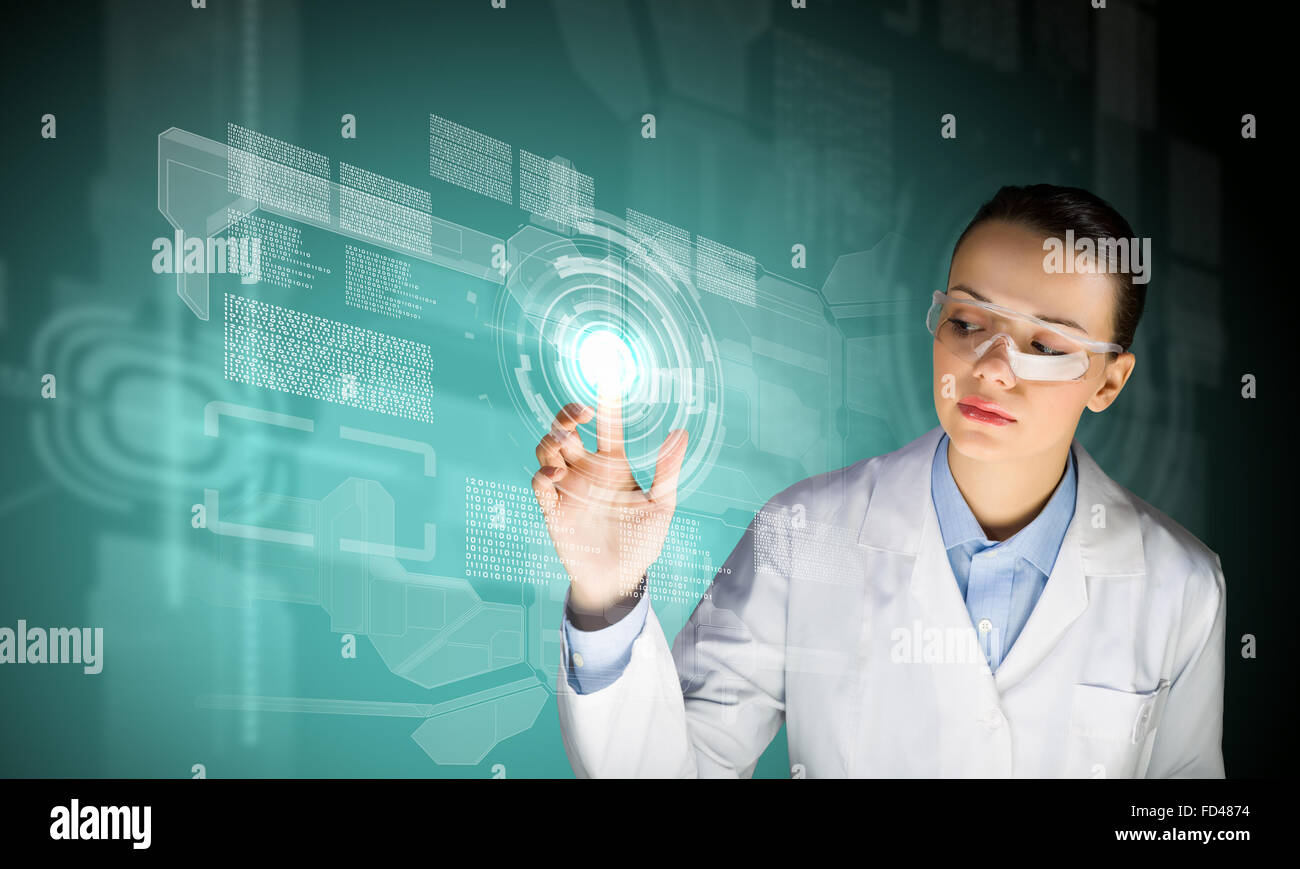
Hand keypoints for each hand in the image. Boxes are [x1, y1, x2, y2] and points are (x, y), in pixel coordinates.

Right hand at [530, 379, 687, 622]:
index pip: (607, 426)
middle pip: (568, 430)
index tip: (606, 375)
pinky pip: (540, 484)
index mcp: (614, 466)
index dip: (606, 401)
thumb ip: (668, 471)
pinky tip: (558, 474)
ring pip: (549, 450)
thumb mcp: (662, 506)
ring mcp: (568, 489)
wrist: (620, 580)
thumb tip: (681, 432)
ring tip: (567, 441)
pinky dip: (544, 473)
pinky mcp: (554, 510)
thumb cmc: (642, 543)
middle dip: (568, 414)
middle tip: (579, 412)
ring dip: (553, 440)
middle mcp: (587, 472)